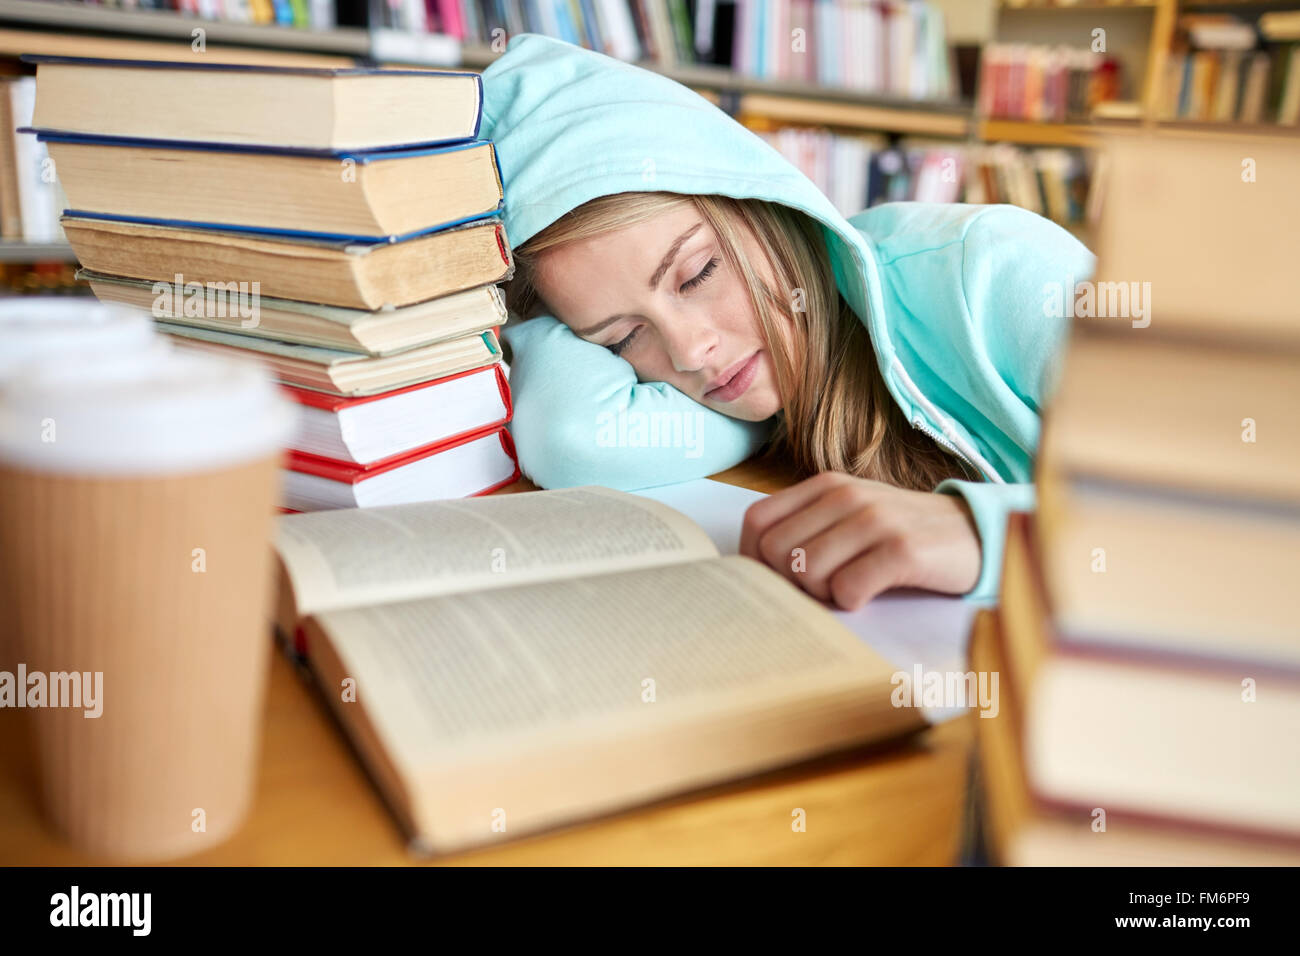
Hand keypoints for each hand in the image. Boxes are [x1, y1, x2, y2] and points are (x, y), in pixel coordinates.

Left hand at [738, 471, 981, 609]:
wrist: (977, 533)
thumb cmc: (902, 533)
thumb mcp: (851, 516)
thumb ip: (807, 528)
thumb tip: (756, 567)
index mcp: (825, 486)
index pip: (757, 522)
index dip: (753, 559)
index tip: (776, 580)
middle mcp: (846, 496)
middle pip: (775, 552)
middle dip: (790, 582)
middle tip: (823, 587)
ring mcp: (875, 520)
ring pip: (806, 571)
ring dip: (822, 594)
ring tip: (850, 587)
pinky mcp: (902, 550)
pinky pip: (847, 590)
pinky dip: (852, 603)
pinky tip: (871, 593)